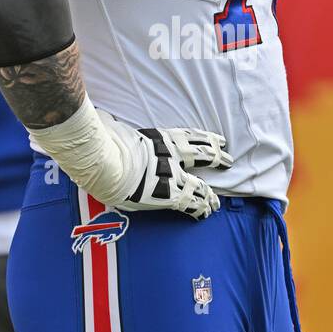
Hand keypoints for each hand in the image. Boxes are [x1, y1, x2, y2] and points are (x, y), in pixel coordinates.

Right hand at [97, 112, 232, 220]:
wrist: (105, 163)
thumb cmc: (104, 141)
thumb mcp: (113, 125)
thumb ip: (115, 124)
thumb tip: (104, 118)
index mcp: (160, 139)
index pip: (190, 137)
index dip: (207, 139)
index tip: (219, 140)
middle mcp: (171, 156)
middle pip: (202, 155)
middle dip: (217, 158)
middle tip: (228, 161)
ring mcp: (171, 176)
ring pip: (199, 186)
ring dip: (209, 195)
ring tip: (216, 202)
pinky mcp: (168, 196)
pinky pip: (190, 204)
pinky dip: (200, 209)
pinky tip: (206, 213)